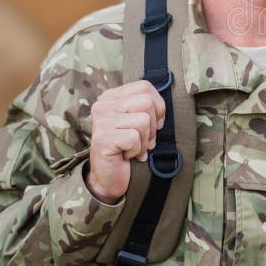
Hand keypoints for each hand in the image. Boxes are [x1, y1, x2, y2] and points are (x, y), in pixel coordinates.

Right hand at [86, 80, 165, 203]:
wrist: (109, 178)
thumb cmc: (128, 148)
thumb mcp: (139, 122)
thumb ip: (148, 107)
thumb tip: (164, 107)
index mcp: (112, 97)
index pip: (145, 87)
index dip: (158, 107)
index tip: (153, 125)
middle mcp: (103, 105)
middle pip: (146, 102)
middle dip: (152, 126)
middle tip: (142, 140)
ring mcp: (101, 121)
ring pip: (143, 120)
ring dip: (144, 140)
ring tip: (134, 148)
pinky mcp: (102, 138)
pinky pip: (134, 138)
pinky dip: (136, 150)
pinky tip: (126, 156)